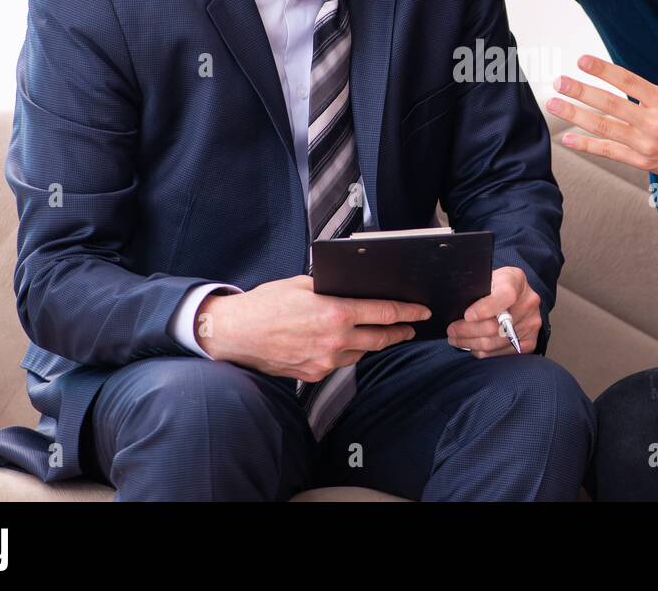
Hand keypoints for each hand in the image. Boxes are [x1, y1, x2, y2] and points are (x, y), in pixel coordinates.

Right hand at [198, 275, 430, 380]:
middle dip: (400, 332)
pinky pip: (341, 362)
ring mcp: (325, 360)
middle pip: (381, 338)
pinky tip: (347, 343)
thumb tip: (352, 287)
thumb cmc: (266, 303)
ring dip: (373, 343)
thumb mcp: (302, 284)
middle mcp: (335, 340)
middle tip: (411, 327)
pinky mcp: (314, 374)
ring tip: (383, 334)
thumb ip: (331, 288)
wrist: (235, 333)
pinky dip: (348, 352)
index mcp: (336, 312)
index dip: (408, 312)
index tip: (422, 311)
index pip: (385, 313)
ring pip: (361, 352)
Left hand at [446, 266, 541, 356]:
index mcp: (517, 281)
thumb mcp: (487, 278)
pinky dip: (483, 351)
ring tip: (456, 339)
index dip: (485, 308)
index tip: (467, 316)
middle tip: (451, 330)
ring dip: (471, 343)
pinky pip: (501, 353)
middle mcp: (529, 302)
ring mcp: (531, 323)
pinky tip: (473, 344)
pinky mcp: (530, 342)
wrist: (518, 295)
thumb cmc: (495, 286)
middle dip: (467, 330)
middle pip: (496, 326)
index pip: (505, 295)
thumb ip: (477, 289)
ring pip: (495, 342)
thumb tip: (456, 307)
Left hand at [546, 18, 657, 184]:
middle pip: (609, 105)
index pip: (628, 81)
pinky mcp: (643, 162)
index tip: (581, 60)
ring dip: (575, 116)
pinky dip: (587, 146)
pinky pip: (610, 152)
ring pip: (604, 128)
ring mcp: (646, 145)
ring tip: (554, 105)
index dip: (603, 70)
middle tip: (558, 81)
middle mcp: (654, 123)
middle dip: (580, 92)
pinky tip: (567, 138)